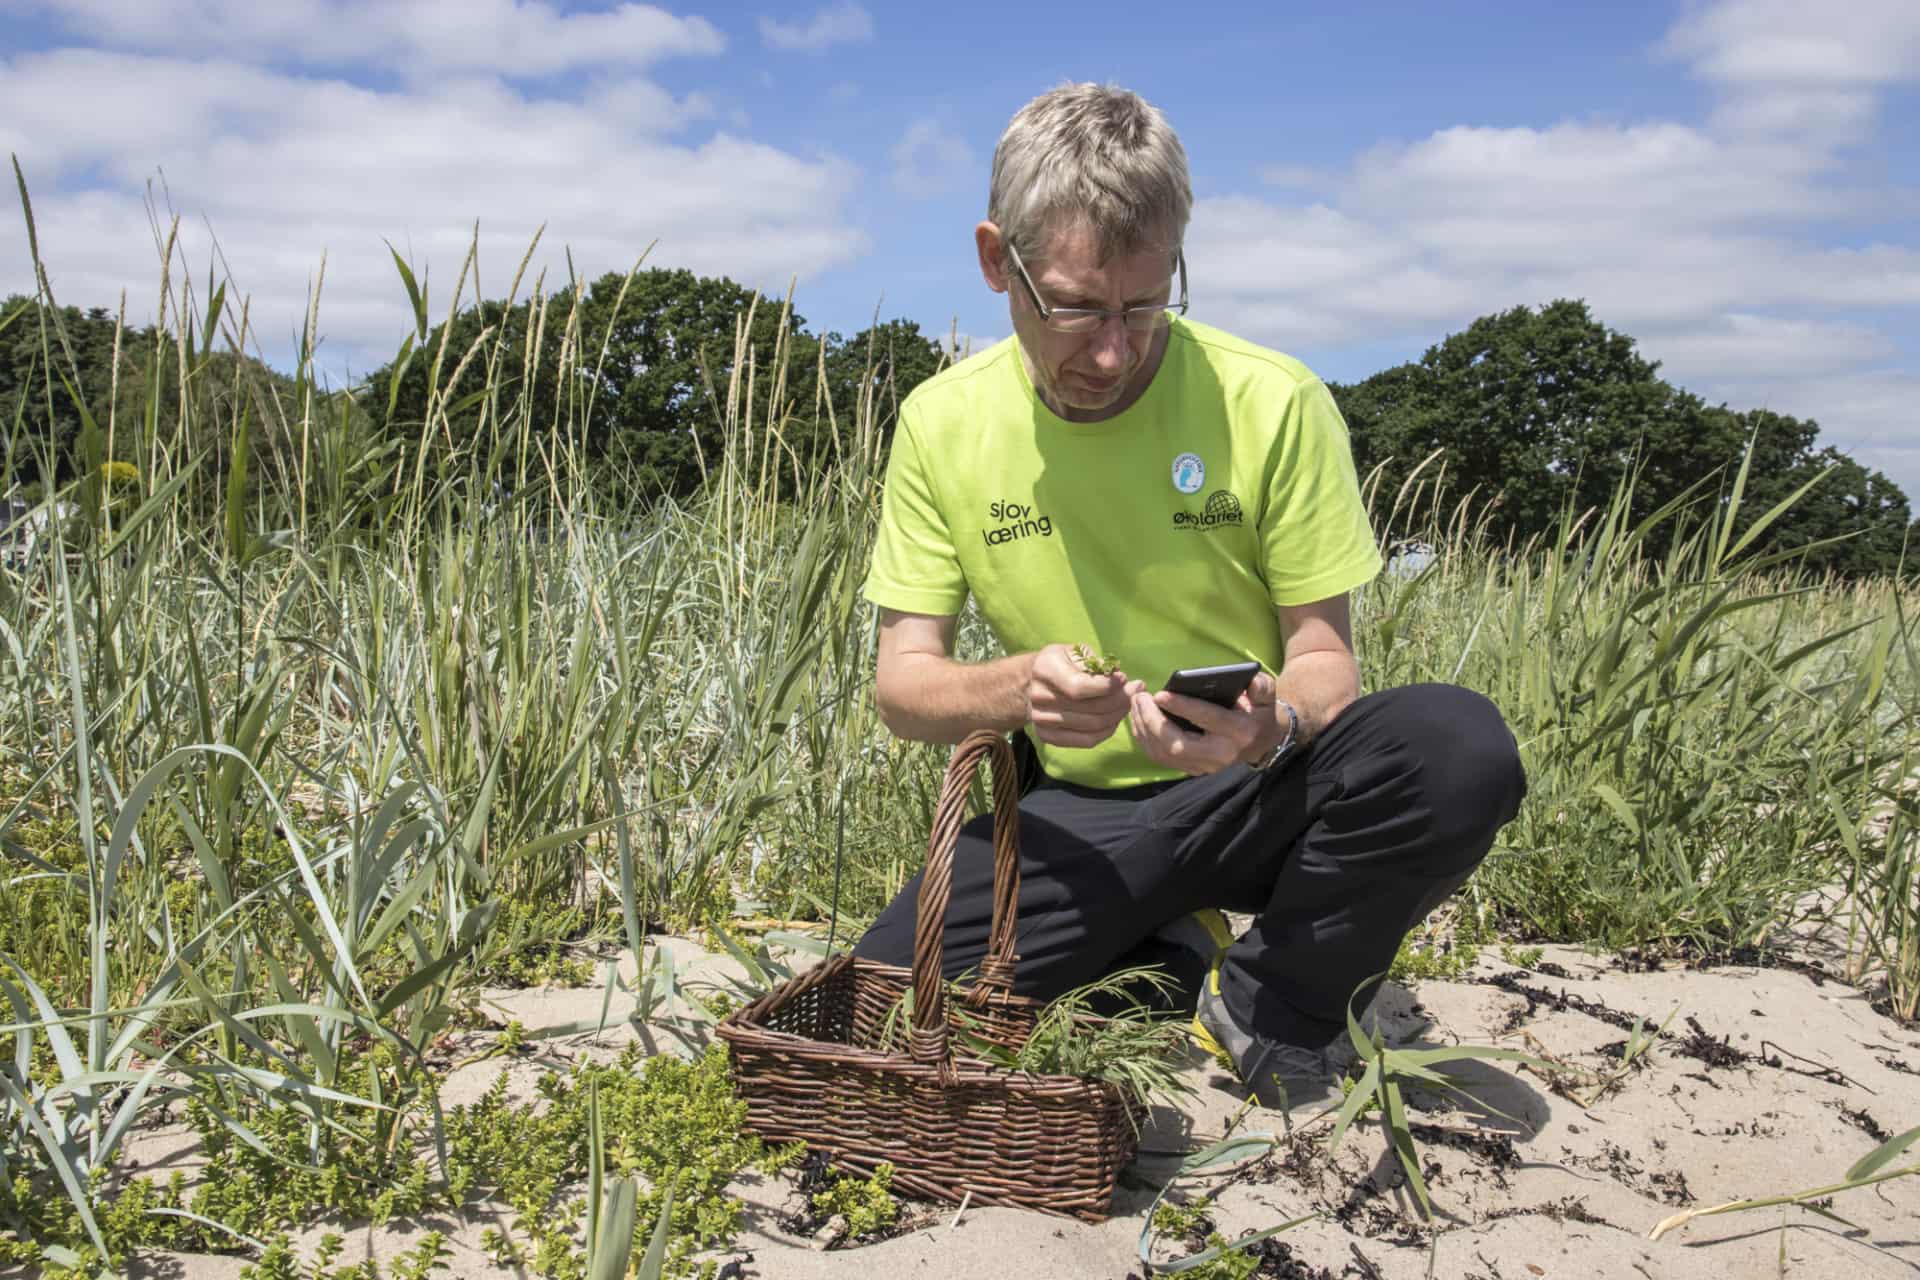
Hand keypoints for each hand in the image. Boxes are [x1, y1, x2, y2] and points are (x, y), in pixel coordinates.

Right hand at [1026, 644, 1131, 747]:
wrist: (1032, 682)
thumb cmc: (1061, 662)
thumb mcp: (1075, 652)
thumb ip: (1096, 664)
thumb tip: (1120, 679)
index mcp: (1045, 670)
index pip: (1079, 687)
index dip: (1107, 686)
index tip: (1125, 679)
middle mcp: (1039, 697)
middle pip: (1089, 709)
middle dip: (1119, 700)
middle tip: (1136, 691)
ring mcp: (1042, 720)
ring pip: (1091, 726)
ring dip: (1117, 715)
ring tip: (1128, 703)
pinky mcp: (1048, 736)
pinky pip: (1086, 740)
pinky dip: (1106, 731)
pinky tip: (1115, 719)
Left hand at [1127, 670, 1278, 775]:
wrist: (1262, 742)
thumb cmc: (1259, 712)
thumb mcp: (1266, 696)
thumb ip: (1261, 687)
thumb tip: (1249, 679)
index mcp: (1239, 732)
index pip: (1208, 719)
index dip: (1182, 707)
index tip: (1160, 694)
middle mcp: (1220, 754)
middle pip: (1177, 744)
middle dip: (1153, 721)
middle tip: (1140, 697)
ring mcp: (1204, 766)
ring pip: (1164, 754)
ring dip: (1143, 729)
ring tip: (1135, 703)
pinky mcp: (1191, 769)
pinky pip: (1160, 758)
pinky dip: (1144, 739)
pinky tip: (1137, 719)